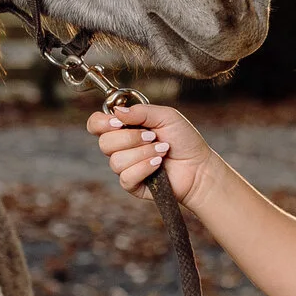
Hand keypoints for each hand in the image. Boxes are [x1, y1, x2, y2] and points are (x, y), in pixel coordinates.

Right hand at [86, 102, 218, 205]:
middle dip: (131, 138)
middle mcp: (121, 147)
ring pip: (116, 161)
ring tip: (162, 151)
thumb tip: (116, 111)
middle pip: (104, 143)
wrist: (199, 166)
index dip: (101, 123)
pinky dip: (144, 168)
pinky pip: (126, 177)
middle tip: (152, 136)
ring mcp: (125, 166)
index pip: (96, 124)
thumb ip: (141, 111)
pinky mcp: (132, 184)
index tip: (118, 122)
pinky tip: (158, 165)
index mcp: (124, 127)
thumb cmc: (184, 140)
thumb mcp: (166, 116)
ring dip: (143, 153)